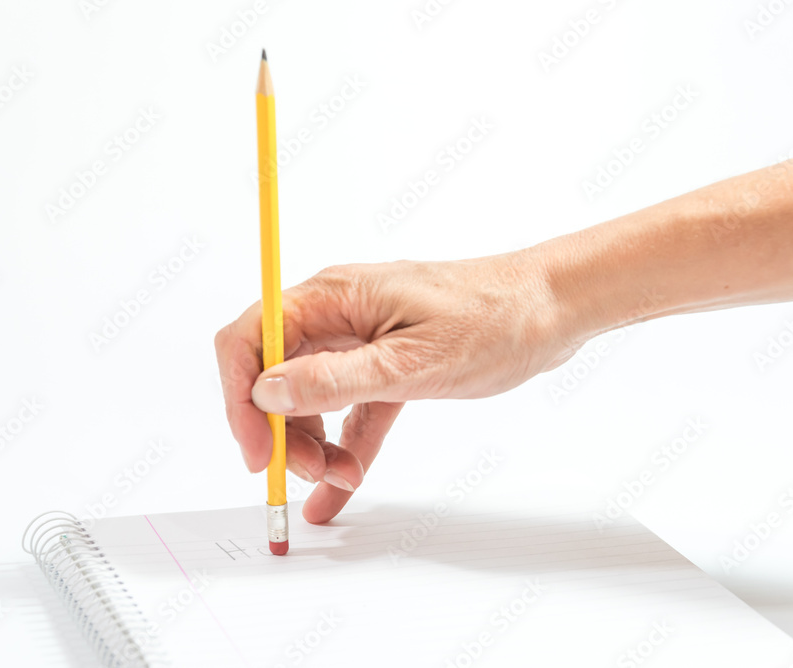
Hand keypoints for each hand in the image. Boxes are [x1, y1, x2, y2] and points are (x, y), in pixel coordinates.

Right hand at [214, 249, 582, 522]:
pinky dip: (343, 446)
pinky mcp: (387, 364)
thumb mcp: (411, 361)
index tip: (257, 449)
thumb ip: (335, 380)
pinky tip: (341, 486)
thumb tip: (267, 392)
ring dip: (315, 445)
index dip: (240, 397)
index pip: (250, 338)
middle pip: (275, 375)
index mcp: (334, 297)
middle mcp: (338, 314)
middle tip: (309, 474)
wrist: (552, 310)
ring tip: (342, 479)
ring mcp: (362, 339)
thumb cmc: (493, 320)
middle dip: (283, 432)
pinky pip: (350, 410)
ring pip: (310, 398)